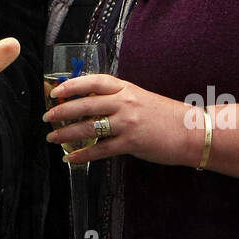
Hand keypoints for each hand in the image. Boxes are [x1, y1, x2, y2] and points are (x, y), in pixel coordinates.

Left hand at [43, 73, 200, 166]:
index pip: (93, 81)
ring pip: (89, 127)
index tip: (55, 91)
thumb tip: (87, 102)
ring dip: (66, 133)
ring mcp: (128, 122)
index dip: (72, 85)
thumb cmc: (163, 115)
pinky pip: (101, 149)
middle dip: (62, 111)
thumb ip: (115, 98)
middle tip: (47, 117)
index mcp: (125, 88)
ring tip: (52, 137)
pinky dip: (83, 154)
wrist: (191, 131)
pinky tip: (71, 157)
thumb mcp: (138, 97)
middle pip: (85, 104)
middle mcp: (125, 102)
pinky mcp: (131, 142)